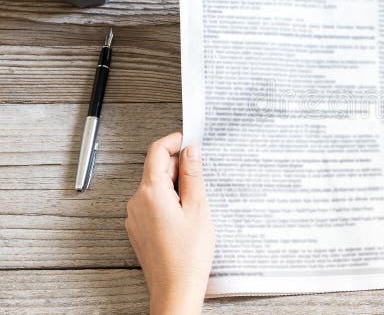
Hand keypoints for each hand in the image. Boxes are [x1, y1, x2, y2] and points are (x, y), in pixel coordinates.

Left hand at [126, 132, 214, 314]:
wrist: (175, 289)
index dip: (174, 141)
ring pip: (155, 187)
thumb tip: (192, 151)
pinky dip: (169, 200)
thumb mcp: (198, 208)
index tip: (190, 139)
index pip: (157, 152)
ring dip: (176, 185)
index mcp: (151, 193)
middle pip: (156, 169)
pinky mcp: (139, 229)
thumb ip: (194, 175)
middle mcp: (137, 202)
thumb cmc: (188, 256)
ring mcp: (135, 217)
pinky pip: (153, 204)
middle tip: (203, 173)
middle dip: (179, 166)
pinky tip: (188, 215)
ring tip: (198, 201)